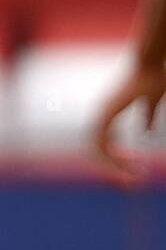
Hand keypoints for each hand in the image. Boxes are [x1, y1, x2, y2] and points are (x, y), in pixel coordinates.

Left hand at [94, 62, 165, 181]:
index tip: (137, 171)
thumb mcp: (151, 104)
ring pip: (97, 153)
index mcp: (109, 116)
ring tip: (132, 181)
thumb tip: (147, 133)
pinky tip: (127, 169)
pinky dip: (111, 160)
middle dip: (114, 171)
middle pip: (99, 153)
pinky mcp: (104, 114)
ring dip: (113, 170)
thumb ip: (148, 118)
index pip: (106, 146)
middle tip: (132, 185)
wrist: (150, 65)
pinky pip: (100, 145)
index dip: (118, 161)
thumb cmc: (153, 79)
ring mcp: (100, 115)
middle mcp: (101, 117)